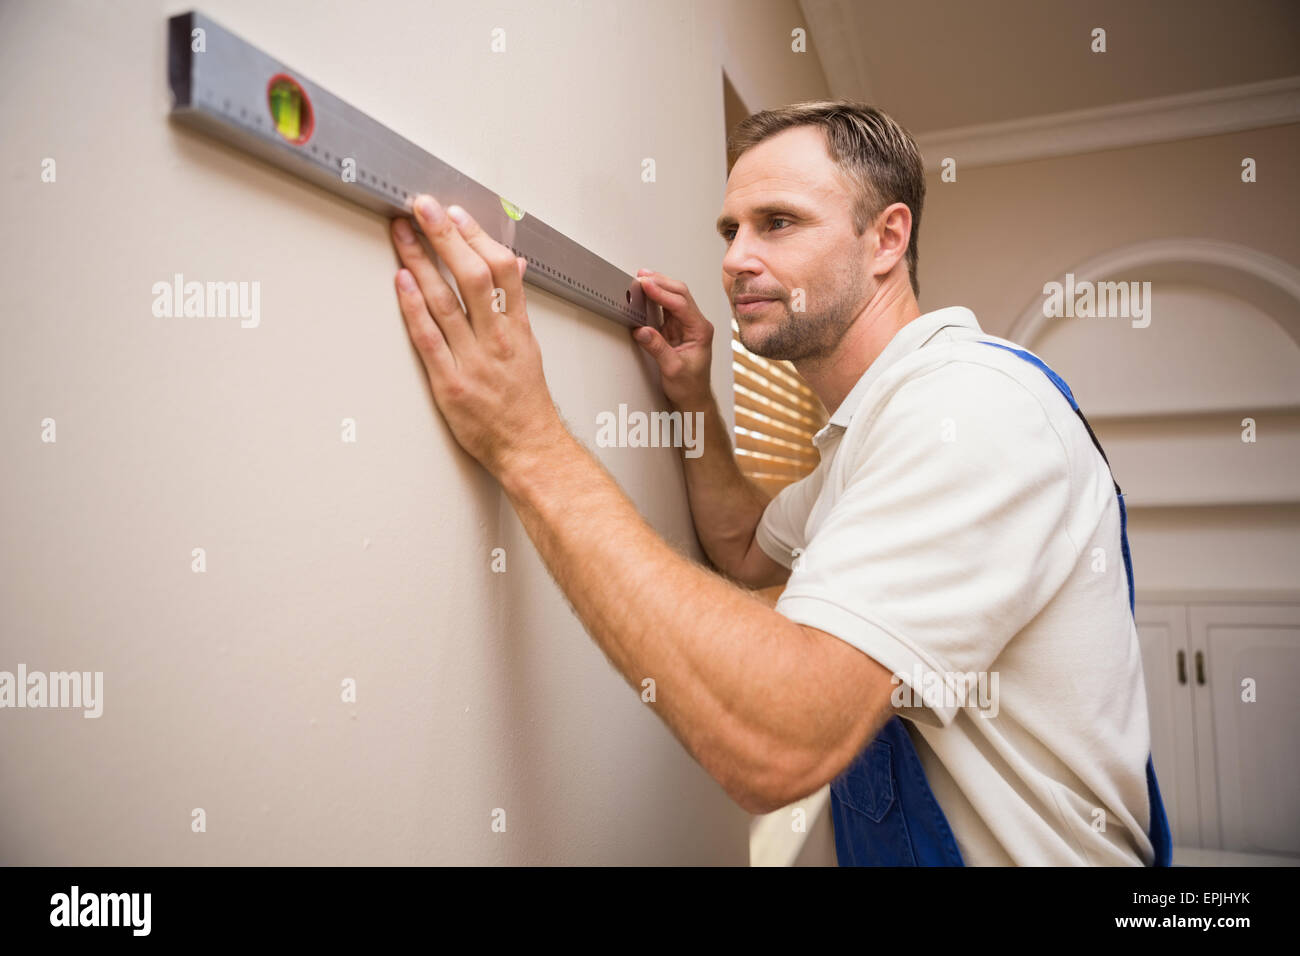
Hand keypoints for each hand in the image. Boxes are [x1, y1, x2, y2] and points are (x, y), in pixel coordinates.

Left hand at [390, 194, 565, 475]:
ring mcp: (473, 361)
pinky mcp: (450, 383)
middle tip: (423, 207)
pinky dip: (414, 308)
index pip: (503, 271)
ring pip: (447, 301)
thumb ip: (516, 306)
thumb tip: (514, 267)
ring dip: (421, 261)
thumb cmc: (526, 403)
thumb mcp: (529, 347)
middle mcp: (496, 339)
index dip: (478, 237)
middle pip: (474, 276)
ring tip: (403, 232)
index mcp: (517, 328)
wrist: (529, 448)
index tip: (456, 213)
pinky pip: (429, 339)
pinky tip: (402, 282)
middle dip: (446, 237)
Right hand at [631, 270, 715, 408]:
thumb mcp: (672, 369)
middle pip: (680, 294)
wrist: (694, 397)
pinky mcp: (677, 328)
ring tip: (642, 279)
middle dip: (661, 282)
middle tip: (641, 277)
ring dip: (658, 286)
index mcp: (701, 330)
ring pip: (674, 297)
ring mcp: (687, 324)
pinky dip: (656, 298)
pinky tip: (647, 292)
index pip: (681, 304)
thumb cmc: (690, 386)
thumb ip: (657, 348)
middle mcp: (696, 324)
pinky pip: (667, 307)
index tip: (647, 285)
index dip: (662, 293)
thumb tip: (642, 331)